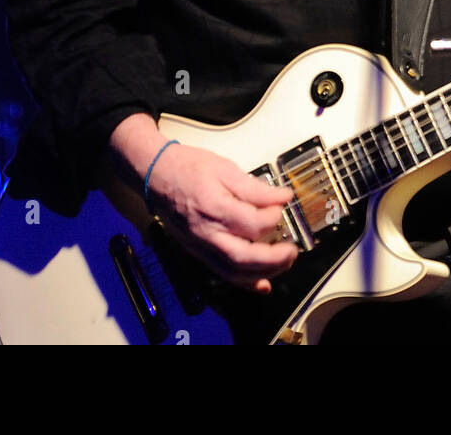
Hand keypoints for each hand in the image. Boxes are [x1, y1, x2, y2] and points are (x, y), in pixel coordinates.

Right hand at [145, 143, 298, 293]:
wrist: (157, 175)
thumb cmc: (189, 168)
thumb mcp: (225, 168)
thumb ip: (255, 188)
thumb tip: (282, 197)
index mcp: (214, 207)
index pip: (252, 223)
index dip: (274, 216)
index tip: (283, 203)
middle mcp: (206, 233)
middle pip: (243, 257)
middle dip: (274, 258)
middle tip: (293, 249)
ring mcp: (200, 246)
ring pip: (234, 271)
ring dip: (263, 272)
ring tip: (285, 263)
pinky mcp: (198, 251)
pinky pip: (222, 273)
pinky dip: (244, 282)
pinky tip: (262, 283)